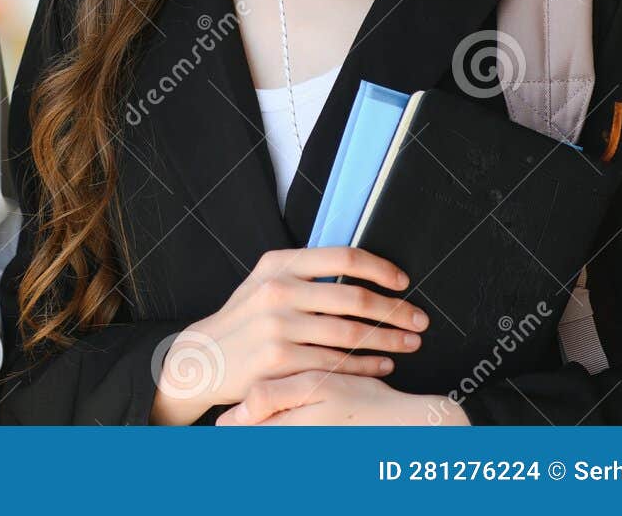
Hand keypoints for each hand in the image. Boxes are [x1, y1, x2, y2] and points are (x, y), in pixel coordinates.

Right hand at [149, 246, 428, 424]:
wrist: (202, 357)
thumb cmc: (245, 320)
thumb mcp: (265, 281)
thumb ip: (305, 273)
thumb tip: (360, 268)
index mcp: (279, 264)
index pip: (343, 257)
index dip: (380, 269)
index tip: (402, 282)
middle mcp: (278, 290)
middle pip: (355, 298)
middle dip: (395, 311)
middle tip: (419, 320)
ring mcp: (278, 326)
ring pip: (350, 333)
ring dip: (388, 340)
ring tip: (409, 343)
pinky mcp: (280, 361)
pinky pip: (335, 363)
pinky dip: (365, 365)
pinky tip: (382, 365)